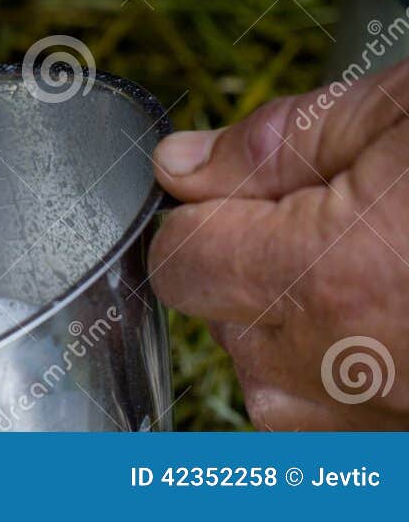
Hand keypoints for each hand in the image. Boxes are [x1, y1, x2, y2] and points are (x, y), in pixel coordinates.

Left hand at [149, 61, 408, 428]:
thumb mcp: (402, 112)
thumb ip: (277, 141)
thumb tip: (181, 164)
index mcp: (324, 275)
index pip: (176, 258)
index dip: (199, 213)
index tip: (235, 192)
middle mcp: (341, 369)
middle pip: (220, 321)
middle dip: (254, 269)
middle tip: (341, 223)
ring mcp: (378, 422)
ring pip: (275, 380)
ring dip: (301, 331)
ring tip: (380, 271)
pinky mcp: (404, 448)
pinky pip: (336, 418)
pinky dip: (350, 376)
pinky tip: (396, 319)